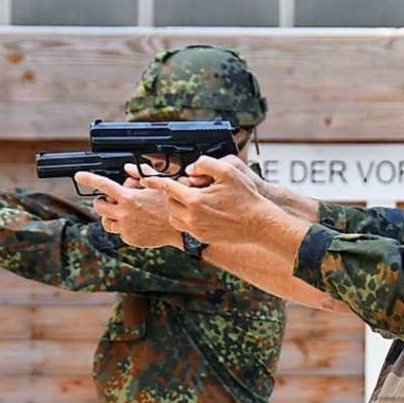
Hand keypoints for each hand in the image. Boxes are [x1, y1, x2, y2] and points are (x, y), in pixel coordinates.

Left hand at [73, 171, 179, 248]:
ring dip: (110, 216)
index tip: (78, 176)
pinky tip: (135, 223)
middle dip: (101, 202)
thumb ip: (139, 175)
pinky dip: (123, 227)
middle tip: (109, 200)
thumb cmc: (170, 204)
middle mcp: (124, 213)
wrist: (180, 229)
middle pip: (99, 206)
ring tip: (121, 213)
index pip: (103, 185)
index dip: (88, 179)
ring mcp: (126, 228)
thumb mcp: (158, 185)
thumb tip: (127, 168)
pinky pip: (119, 232)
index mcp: (129, 197)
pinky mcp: (130, 239)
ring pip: (106, 222)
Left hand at [140, 155, 279, 244]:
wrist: (259, 224)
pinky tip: (201, 212)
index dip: (154, 181)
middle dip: (173, 194)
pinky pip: (185, 227)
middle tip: (186, 187)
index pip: (167, 188)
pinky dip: (187, 218)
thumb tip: (189, 169)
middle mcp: (192, 218)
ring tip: (192, 200)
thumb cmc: (245, 197)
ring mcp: (196, 230)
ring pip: (174, 217)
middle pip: (169, 203)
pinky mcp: (201, 238)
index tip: (145, 179)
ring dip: (177, 207)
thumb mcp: (228, 171)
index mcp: (195, 200)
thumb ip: (205, 164)